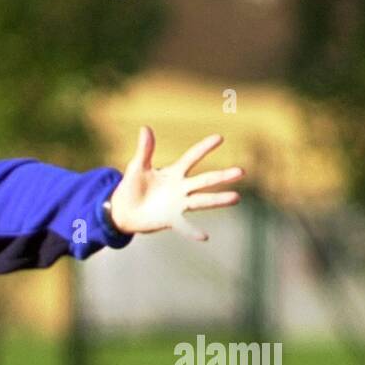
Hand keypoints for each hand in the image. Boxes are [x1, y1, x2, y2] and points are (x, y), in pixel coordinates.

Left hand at [108, 127, 243, 241]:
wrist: (123, 211)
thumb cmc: (132, 187)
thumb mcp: (137, 167)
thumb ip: (145, 150)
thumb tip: (145, 128)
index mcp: (174, 172)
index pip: (192, 157)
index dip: (204, 148)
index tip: (219, 138)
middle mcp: (181, 187)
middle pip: (205, 180)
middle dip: (222, 176)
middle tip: (241, 171)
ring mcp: (178, 204)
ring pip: (202, 200)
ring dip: (218, 199)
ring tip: (236, 198)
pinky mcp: (171, 219)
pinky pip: (184, 225)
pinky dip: (192, 231)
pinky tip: (204, 236)